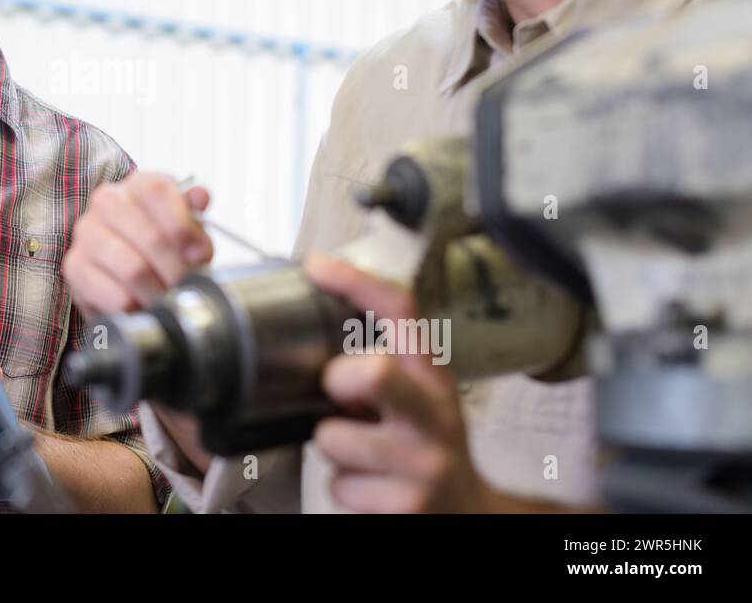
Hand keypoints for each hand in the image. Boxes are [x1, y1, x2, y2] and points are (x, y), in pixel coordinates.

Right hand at [62, 172, 212, 315]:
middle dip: (176, 270)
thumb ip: (193, 214)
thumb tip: (200, 198)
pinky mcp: (74, 267)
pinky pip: (114, 295)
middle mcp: (106, 203)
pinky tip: (142, 307)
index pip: (157, 191)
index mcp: (135, 185)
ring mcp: (86, 234)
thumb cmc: (157, 245)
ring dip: (157, 292)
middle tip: (187, 288)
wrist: (120, 270)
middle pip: (150, 236)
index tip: (199, 254)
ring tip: (167, 300)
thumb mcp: (181, 226)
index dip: (183, 225)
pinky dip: (135, 307)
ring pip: (132, 269)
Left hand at [305, 253, 500, 512]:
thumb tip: (312, 337)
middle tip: (341, 394)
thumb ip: (380, 364)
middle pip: (373, 373)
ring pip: (332, 438)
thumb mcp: (418, 395)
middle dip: (339, 379)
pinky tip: (373, 486)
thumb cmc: (426, 445)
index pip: (401, 312)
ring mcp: (423, 463)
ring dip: (334, 447)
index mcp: (432, 375)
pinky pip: (338, 486)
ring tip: (362, 453)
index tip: (317, 266)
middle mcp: (434, 414)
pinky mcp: (406, 505)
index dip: (356, 282)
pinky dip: (346, 488)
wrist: (468, 514)